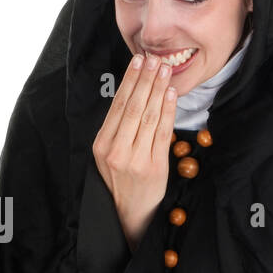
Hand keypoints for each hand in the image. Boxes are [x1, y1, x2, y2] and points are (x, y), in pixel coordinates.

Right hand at [92, 52, 177, 250]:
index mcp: (101, 145)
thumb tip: (135, 93)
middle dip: (144, 80)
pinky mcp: (153, 167)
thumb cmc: (122, 181)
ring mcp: (134, 159)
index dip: (129, 82)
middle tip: (153, 59)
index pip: (117, 107)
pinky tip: (170, 94)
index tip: (137, 61)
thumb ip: (119, 129)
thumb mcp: (111, 154)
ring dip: (157, 90)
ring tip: (164, 70)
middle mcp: (115, 151)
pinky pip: (162, 132)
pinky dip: (167, 111)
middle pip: (132, 108)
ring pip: (147, 117)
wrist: (129, 213)